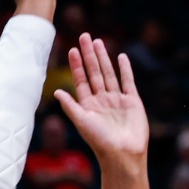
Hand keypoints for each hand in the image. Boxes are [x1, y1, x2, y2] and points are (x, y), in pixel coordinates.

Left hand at [54, 35, 147, 163]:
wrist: (123, 153)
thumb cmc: (100, 140)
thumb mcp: (81, 121)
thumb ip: (70, 106)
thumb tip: (56, 91)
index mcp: (88, 104)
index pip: (81, 79)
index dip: (76, 65)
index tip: (72, 49)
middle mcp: (102, 99)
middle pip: (94, 72)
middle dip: (89, 55)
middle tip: (85, 36)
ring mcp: (118, 99)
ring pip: (109, 74)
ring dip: (103, 58)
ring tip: (98, 42)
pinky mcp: (133, 101)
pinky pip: (128, 81)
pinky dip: (125, 69)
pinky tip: (120, 57)